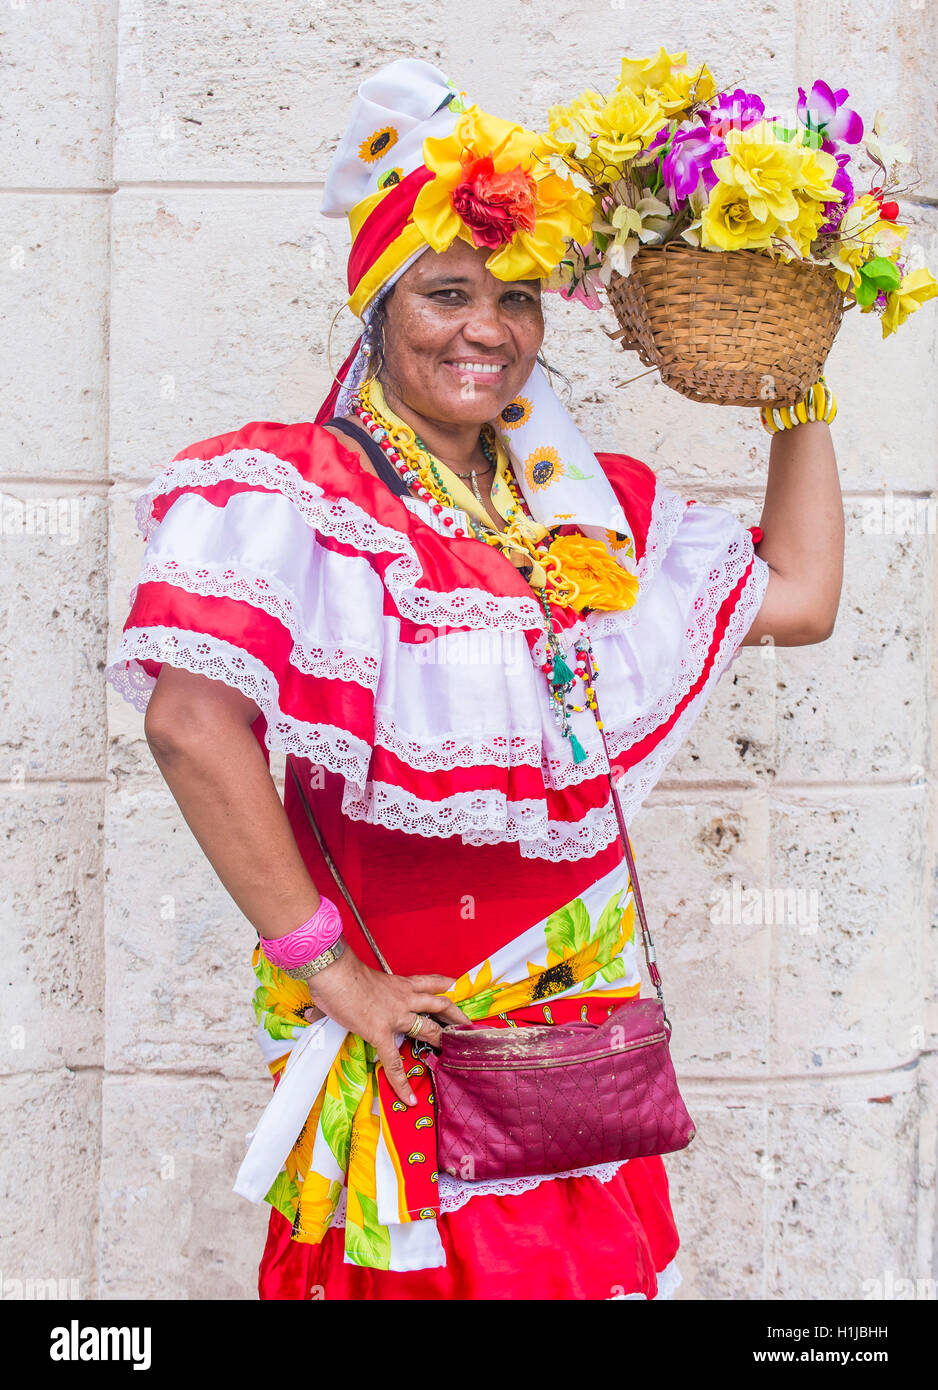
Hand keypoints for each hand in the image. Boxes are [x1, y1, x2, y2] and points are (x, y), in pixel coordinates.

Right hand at [301, 945, 469, 1105]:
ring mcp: (396, 1016)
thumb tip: (321, 1002)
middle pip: (439, 1004)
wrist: (334, 971)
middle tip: (469, 1026)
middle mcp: (404, 997)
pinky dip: (401, 1082)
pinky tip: (408, 1098)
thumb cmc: (339, 971)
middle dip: (456, 1016)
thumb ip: (350, 990)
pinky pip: (394, 1062)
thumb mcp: (356, 976)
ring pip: (428, 1029)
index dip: (444, 985)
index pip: (428, 983)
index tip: (455, 987)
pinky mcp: (381, 1033)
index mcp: (398, 983)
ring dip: (442, 1041)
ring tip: (453, 1056)